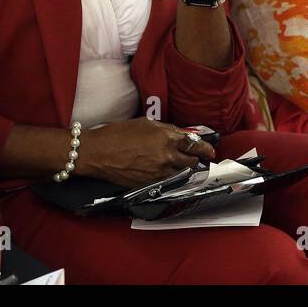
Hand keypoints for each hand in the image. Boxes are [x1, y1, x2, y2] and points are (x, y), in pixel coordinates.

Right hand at [76, 117, 215, 187]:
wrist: (98, 152)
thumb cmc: (117, 134)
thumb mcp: (144, 123)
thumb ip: (165, 129)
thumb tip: (179, 134)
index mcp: (166, 138)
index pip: (195, 145)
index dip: (205, 149)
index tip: (209, 151)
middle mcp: (166, 156)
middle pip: (192, 162)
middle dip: (195, 160)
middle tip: (197, 159)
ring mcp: (159, 172)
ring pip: (181, 174)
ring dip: (184, 169)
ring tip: (182, 166)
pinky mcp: (150, 183)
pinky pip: (167, 181)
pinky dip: (170, 177)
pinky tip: (166, 172)